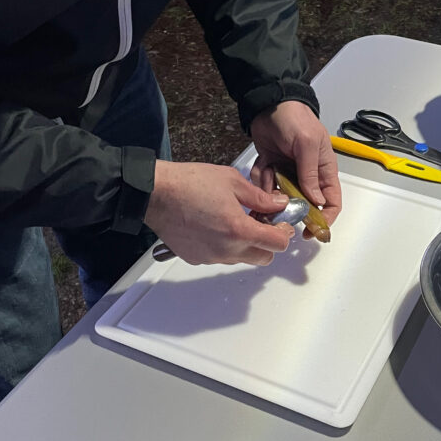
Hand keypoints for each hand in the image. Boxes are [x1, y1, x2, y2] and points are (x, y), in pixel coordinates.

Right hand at [144, 161, 293, 265]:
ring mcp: (210, 257)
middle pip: (264, 258)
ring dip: (247, 245)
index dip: (284, 233)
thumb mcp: (232, 181)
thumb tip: (278, 204)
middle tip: (263, 224)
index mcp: (239, 230)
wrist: (156, 193)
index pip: (277, 244)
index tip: (282, 223)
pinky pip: (220, 258)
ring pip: (242, 259)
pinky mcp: (196, 258)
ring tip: (237, 221)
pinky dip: (225, 247)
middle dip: (268, 243)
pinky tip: (217, 226)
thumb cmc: (189, 183)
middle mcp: (226, 250)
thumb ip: (260, 197)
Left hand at [249, 101, 341, 232]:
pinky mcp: (271, 168)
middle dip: (288, 207)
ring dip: (271, 191)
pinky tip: (262, 163)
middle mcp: (307, 175)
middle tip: (276, 206)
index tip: (310, 230)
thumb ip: (310, 174)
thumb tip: (316, 201)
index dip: (324, 219)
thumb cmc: (295, 119)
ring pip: (279, 197)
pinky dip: (260, 177)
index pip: (331, 201)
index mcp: (323, 170)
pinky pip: (264, 184)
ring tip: (268, 172)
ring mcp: (288, 173)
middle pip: (302, 204)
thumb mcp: (306, 145)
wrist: (269, 104)